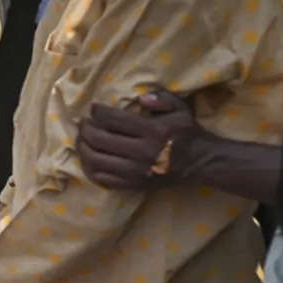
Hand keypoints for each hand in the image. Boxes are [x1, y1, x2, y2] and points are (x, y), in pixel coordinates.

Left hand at [77, 91, 196, 189]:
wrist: (201, 163)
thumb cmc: (187, 133)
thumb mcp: (180, 109)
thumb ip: (161, 98)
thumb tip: (141, 99)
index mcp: (153, 131)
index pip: (112, 119)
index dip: (97, 111)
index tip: (93, 108)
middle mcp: (142, 152)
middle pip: (98, 139)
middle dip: (85, 128)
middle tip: (83, 122)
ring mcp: (135, 171)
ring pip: (95, 160)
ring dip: (82, 147)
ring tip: (81, 138)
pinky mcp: (133, 185)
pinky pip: (102, 178)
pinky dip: (89, 168)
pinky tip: (88, 158)